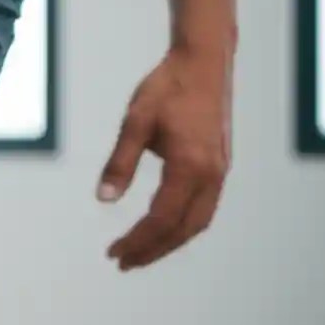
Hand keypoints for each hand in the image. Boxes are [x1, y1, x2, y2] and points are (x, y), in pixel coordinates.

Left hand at [98, 48, 232, 269]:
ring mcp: (220, 171)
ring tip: (139, 253)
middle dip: (152, 250)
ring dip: (168, 242)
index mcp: (190, 166)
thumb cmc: (167, 88)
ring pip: (197, 222)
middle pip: (183, 229)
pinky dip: (182, 226)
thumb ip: (119, 163)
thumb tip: (104, 199)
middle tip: (122, 262)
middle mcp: (211, 174)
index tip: (114, 253)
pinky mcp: (220, 166)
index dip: (137, 240)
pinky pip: (204, 208)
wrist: (203, 62)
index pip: (161, 218)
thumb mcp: (134, 123)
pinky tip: (162, 228)